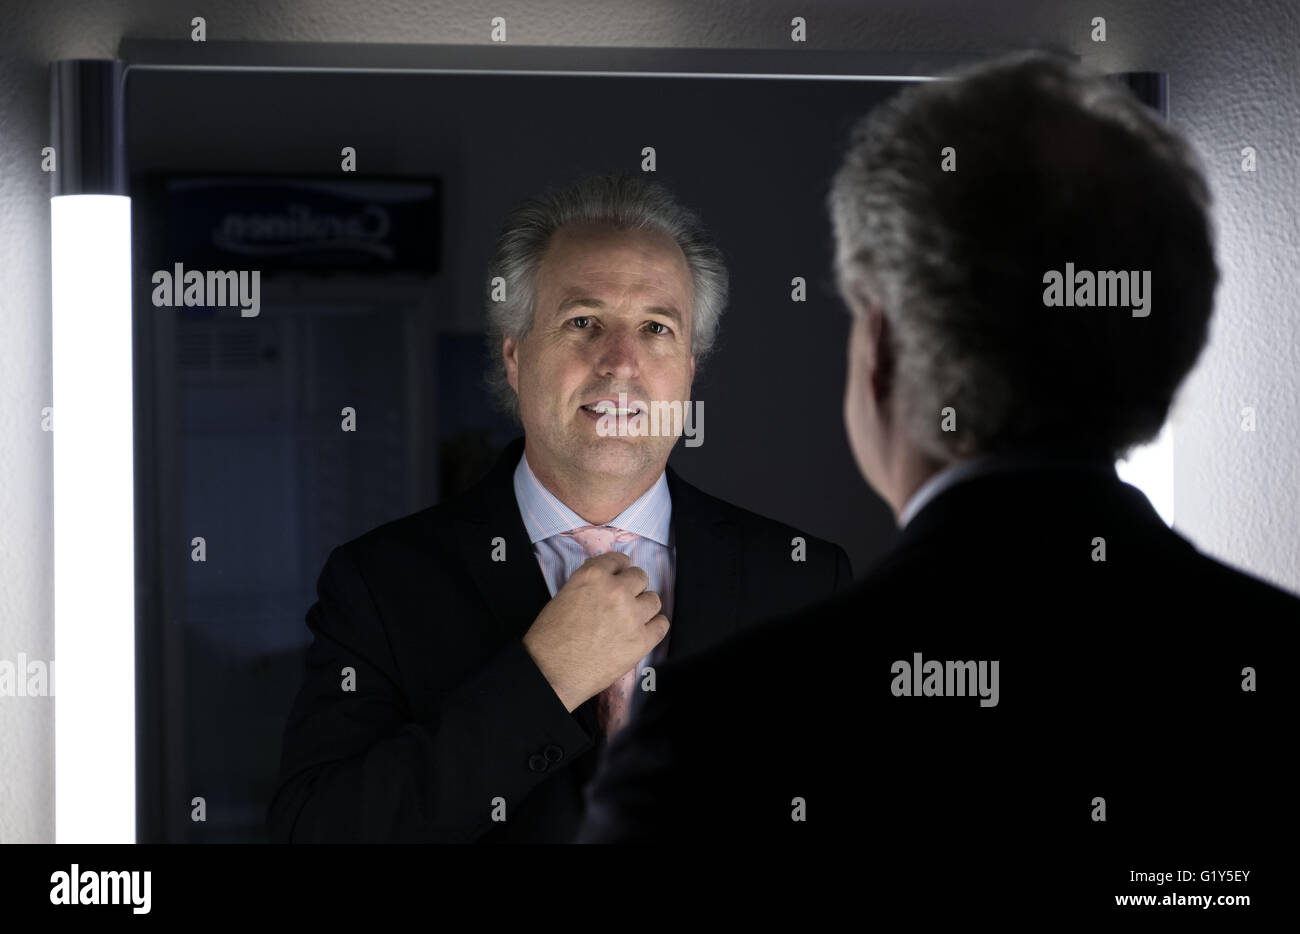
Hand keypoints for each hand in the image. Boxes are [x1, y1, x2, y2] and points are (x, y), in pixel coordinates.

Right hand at [522, 551, 669, 711]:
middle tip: (623, 601)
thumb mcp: (564, 595)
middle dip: (632, 587)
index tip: (619, 577)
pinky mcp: (641, 640)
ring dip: (644, 606)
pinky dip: (654, 626)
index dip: (619, 569)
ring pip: (654, 599)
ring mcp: (632, 615)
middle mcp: (616, 590)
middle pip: (640, 577)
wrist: (550, 672)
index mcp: (593, 576)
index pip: (618, 560)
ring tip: (633, 618)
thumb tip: (606, 581)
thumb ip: (589, 584)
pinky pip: (662, 625)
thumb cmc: (550, 637)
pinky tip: (644, 631)